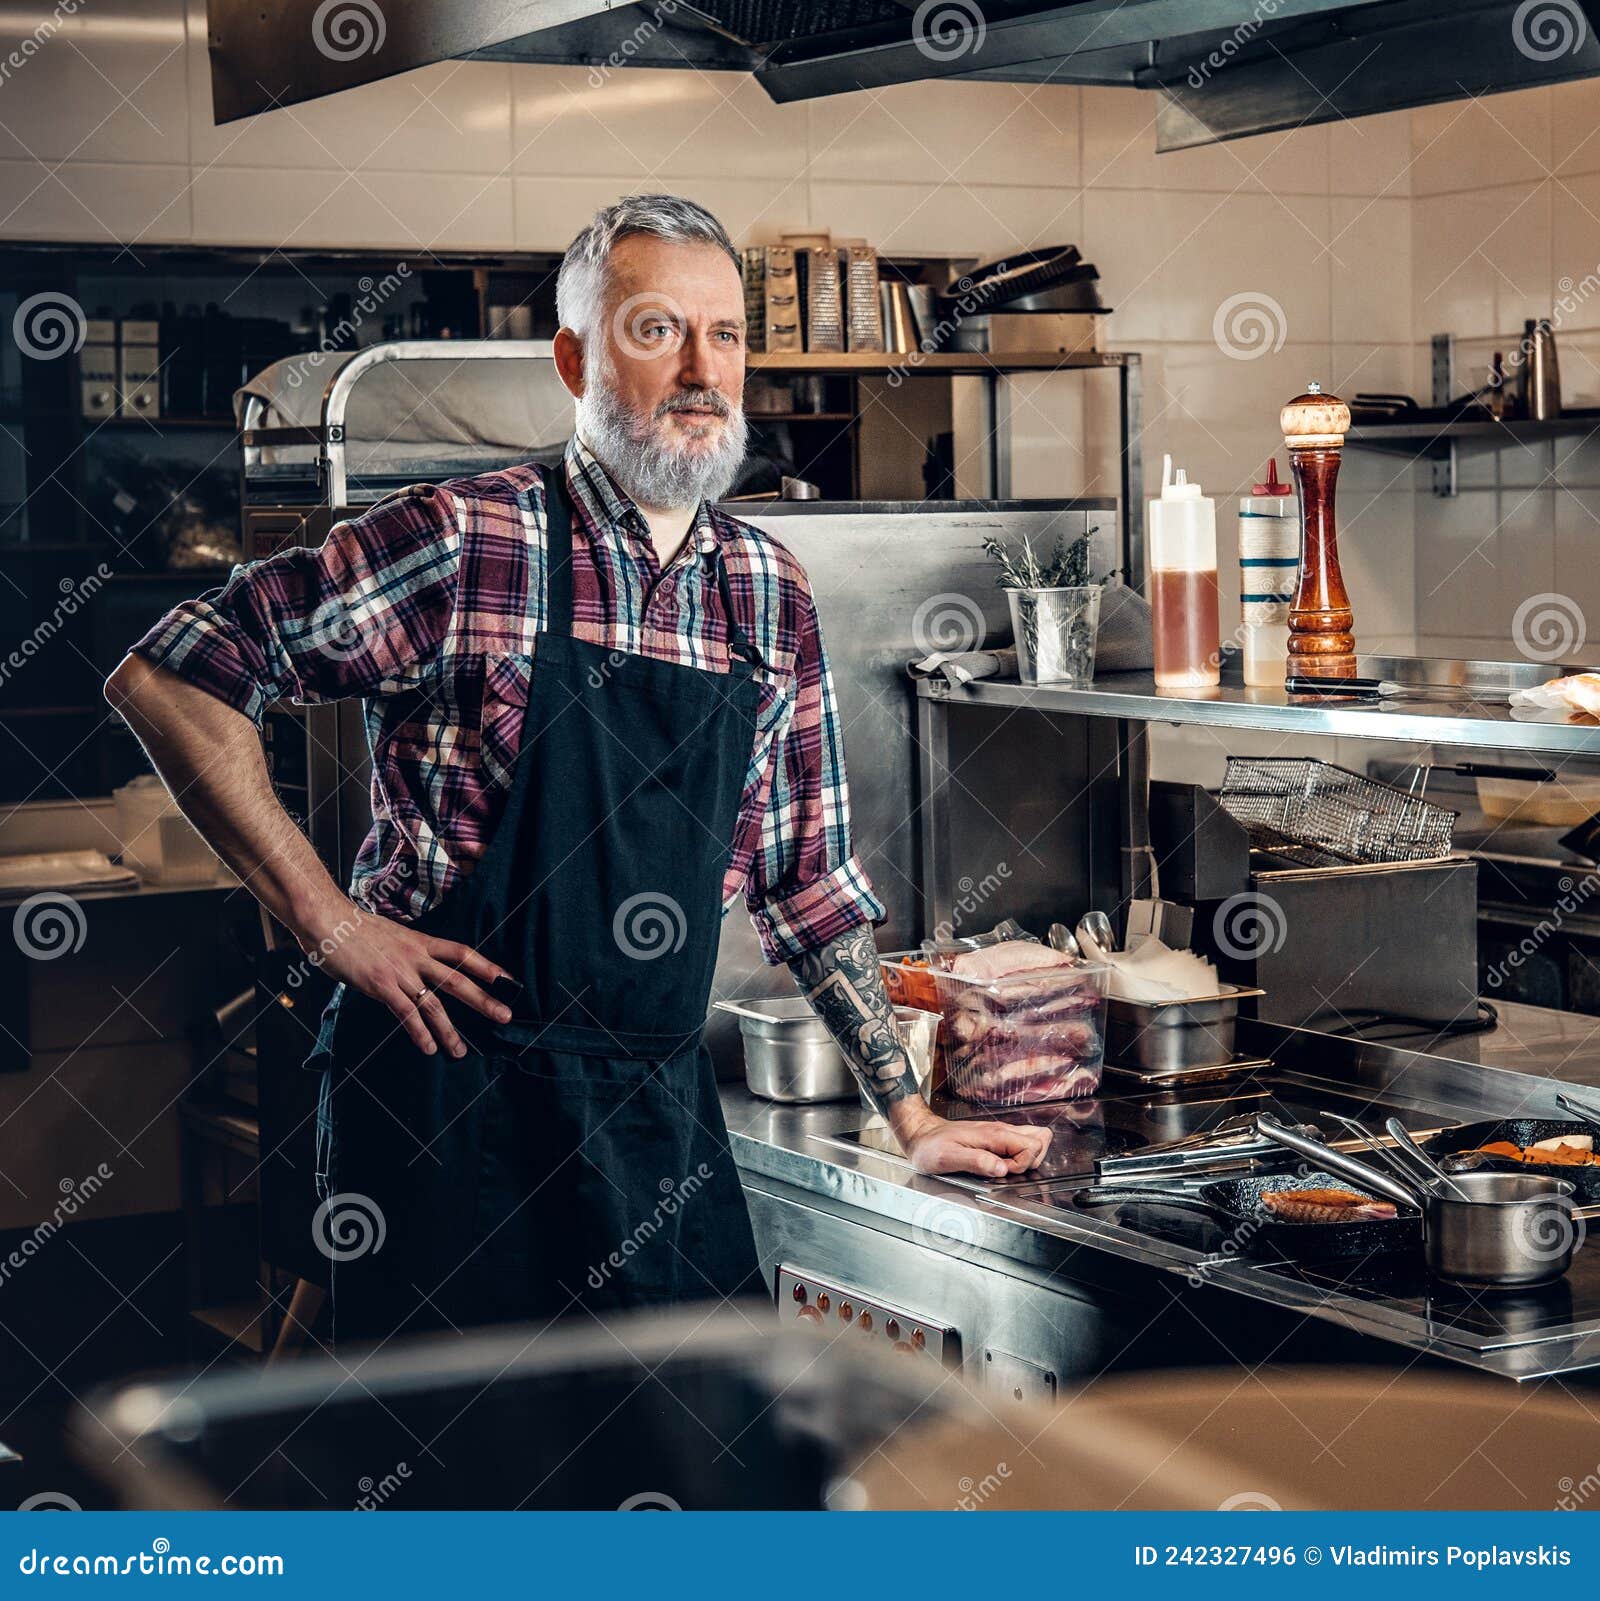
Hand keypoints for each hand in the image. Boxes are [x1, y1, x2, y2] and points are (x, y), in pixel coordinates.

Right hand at [300, 901, 513, 1058]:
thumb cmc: (354, 929)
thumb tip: (415, 966)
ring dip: (449, 1030)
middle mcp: (416, 956)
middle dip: (484, 1000)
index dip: (487, 966)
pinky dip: (418, 1032)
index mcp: (420, 942)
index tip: (507, 979)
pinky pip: (405, 1012)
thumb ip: (406, 951)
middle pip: (458, 980)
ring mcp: (399, 971)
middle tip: (505, 1016)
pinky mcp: (380, 985)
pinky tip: (428, 1048)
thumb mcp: (391, 935)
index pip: (462, 953)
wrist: (328, 921)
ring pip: (434, 1004)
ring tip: (460, 1050)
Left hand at [888, 1102, 1052, 1178]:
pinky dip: (1020, 1156)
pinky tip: (1001, 1164)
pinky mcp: (996, 1137)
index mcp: (993, 1134)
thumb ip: (977, 1162)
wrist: (921, 1134)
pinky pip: (1021, 1142)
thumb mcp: (948, 1158)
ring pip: (1034, 1139)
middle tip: (1007, 1170)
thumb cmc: (931, 1147)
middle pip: (1040, 1140)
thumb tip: (1002, 1169)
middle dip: (1030, 1161)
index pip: (1031, 1146)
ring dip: (1028, 1158)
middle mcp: (1000, 1130)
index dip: (1022, 1164)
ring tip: (1006, 1168)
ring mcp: (999, 1133)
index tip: (1003, 1171)